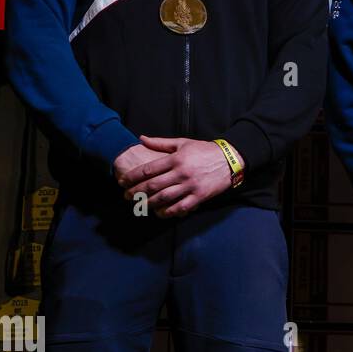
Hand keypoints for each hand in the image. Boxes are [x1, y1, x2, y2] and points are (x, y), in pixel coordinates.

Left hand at [118, 135, 239, 217]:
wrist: (230, 159)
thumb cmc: (205, 150)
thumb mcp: (183, 143)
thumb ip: (160, 143)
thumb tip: (141, 139)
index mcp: (176, 159)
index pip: (148, 170)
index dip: (132, 177)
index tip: (122, 182)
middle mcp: (182, 173)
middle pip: (153, 186)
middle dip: (136, 192)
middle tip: (126, 196)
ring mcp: (191, 186)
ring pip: (164, 198)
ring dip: (148, 204)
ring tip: (139, 206)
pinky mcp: (200, 196)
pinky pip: (180, 207)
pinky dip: (168, 212)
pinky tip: (160, 213)